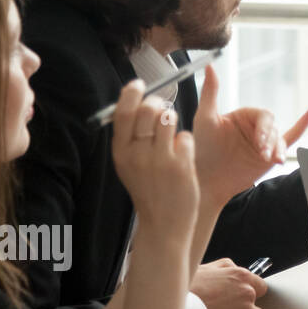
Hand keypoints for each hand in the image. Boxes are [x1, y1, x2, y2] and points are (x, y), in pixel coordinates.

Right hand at [111, 80, 198, 234]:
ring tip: (172, 133)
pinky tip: (183, 157)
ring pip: (170, 118)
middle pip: (149, 110)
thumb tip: (138, 103)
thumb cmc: (149, 190)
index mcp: (121, 153)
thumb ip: (131, 139)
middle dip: (159, 103)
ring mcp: (159, 159)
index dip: (131, 94)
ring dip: (173, 120)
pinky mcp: (181, 165)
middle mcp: (137, 154)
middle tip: (163, 108)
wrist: (163, 224)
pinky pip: (186, 137)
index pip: (122, 113)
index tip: (139, 84)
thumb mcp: (129, 166)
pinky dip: (186, 143)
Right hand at [190, 258, 272, 308]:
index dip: (248, 292)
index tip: (237, 299)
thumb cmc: (185, 292)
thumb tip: (234, 267)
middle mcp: (247, 292)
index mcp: (239, 276)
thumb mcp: (204, 269)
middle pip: (255, 300)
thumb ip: (224, 267)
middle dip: (243, 306)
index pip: (258, 284)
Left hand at [191, 66, 307, 208]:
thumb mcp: (206, 118)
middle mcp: (257, 126)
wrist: (209, 178)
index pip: (263, 116)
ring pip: (280, 140)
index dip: (264, 128)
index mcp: (245, 115)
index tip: (258, 141)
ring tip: (269, 159)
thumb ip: (210, 92)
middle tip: (262, 152)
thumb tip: (209, 65)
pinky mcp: (271, 154)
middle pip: (274, 126)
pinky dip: (303, 124)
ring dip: (276, 149)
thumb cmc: (204, 147)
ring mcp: (265, 140)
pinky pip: (292, 136)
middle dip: (269, 140)